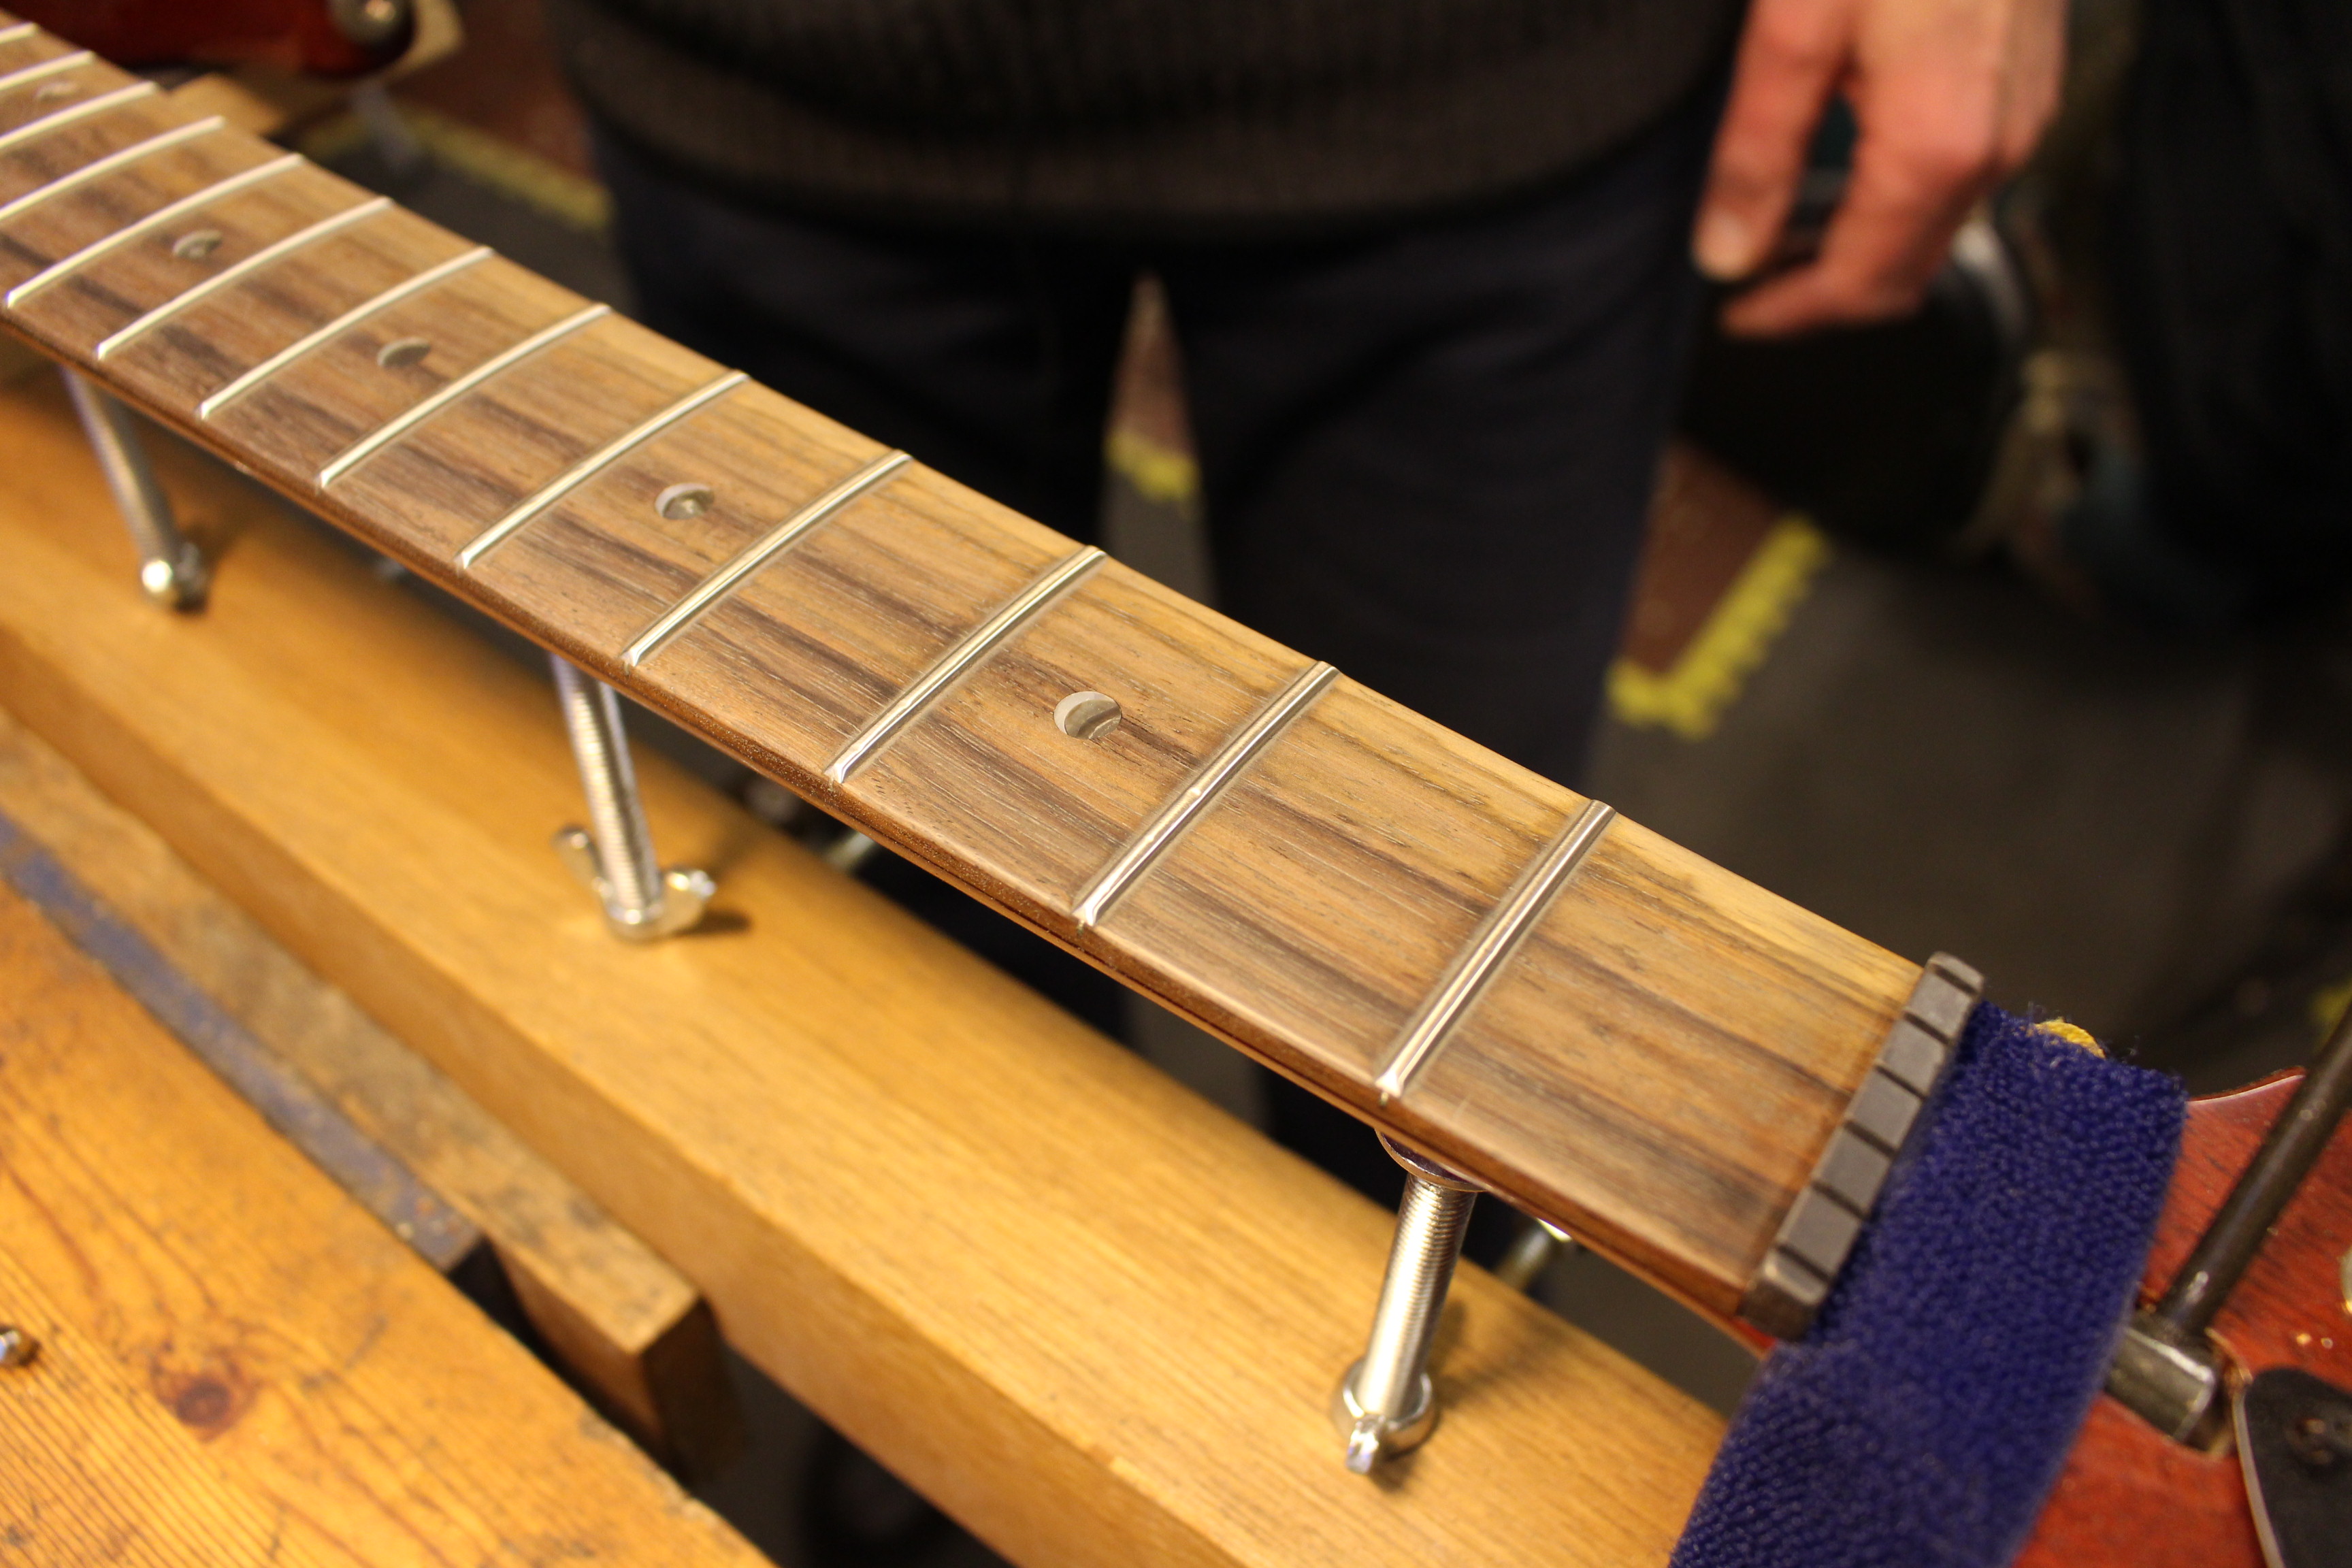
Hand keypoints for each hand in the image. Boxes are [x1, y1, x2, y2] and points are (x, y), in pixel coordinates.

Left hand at [1692, 0, 2064, 336]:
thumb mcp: (1793, 27)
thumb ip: (1759, 150)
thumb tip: (1727, 252)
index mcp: (1936, 147)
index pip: (1861, 285)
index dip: (1790, 316)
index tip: (1735, 316)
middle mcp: (1996, 144)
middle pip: (1907, 272)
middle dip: (1826, 294)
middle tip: (1752, 285)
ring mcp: (2024, 109)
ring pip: (1940, 225)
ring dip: (1863, 245)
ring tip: (1786, 229)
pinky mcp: (2030, 72)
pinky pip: (1965, 170)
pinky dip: (1903, 195)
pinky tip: (1850, 163)